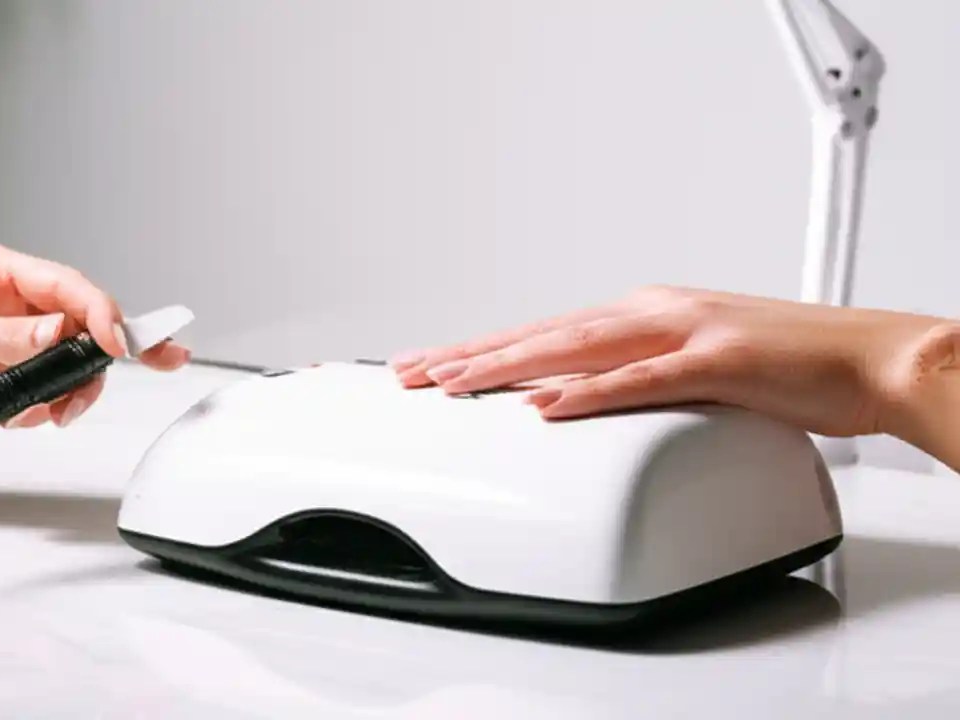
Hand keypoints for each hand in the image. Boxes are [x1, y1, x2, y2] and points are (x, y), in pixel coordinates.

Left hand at [0, 243, 189, 431]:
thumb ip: (8, 338)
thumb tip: (58, 333)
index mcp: (1, 274)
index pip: (69, 289)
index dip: (102, 315)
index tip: (117, 344)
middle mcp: (14, 305)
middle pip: (85, 324)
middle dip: (107, 352)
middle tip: (159, 361)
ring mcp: (14, 343)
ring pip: (73, 362)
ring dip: (75, 389)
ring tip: (59, 412)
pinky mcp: (7, 376)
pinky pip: (49, 391)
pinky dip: (47, 408)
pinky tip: (22, 415)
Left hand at [390, 286, 950, 438]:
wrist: (868, 357)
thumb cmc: (783, 366)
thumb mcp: (689, 367)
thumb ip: (630, 377)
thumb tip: (572, 399)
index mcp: (640, 314)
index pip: (542, 333)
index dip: (480, 350)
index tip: (429, 365)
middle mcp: (651, 313)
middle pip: (541, 334)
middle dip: (470, 356)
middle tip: (410, 373)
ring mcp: (683, 332)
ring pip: (576, 347)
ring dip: (508, 366)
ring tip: (451, 383)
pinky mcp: (719, 361)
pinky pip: (643, 379)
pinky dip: (593, 392)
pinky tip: (547, 405)